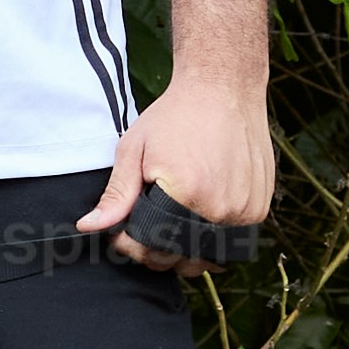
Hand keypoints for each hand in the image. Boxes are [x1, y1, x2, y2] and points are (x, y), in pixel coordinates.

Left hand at [75, 66, 270, 264]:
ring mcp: (245, 210)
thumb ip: (117, 195)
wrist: (224, 88)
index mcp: (187, 195)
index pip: (153, 250)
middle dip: (157, 253)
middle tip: (145, 228)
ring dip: (187, 251)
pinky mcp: (260, 207)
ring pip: (209, 257)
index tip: (121, 233)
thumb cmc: (175, 116)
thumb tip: (89, 227)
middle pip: (183, 261)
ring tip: (172, 221)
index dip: (131, 247)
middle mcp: (221, 209)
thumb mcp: (135, 150)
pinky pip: (233, 241)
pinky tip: (198, 212)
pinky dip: (213, 236)